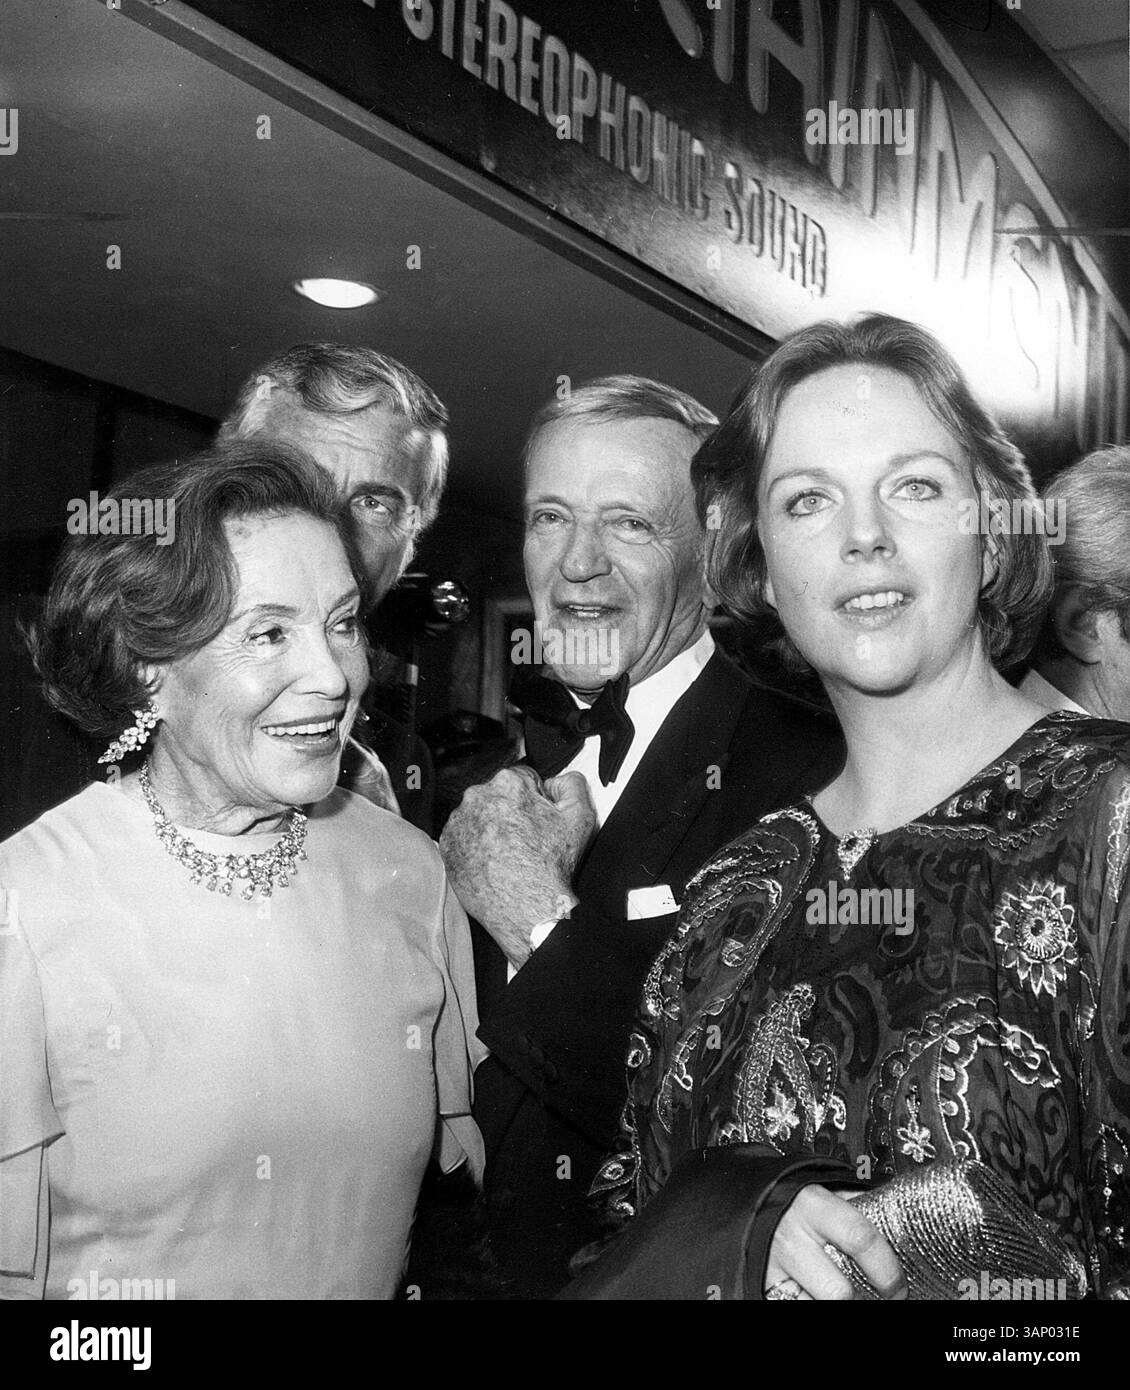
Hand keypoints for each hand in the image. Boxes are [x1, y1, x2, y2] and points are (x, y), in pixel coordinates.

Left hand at [438, 768, 595, 968]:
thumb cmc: (550, 866)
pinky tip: (492, 861)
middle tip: (525, 839)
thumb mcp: (579, 817)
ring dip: (490, 827)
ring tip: (508, 853)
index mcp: (508, 783)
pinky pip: (462, 837)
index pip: (522, 779)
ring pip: (479, 815)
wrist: (526, 907)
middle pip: (498, 795)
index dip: (535, 799)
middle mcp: (477, 796)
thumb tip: (557, 779)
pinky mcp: (446, 845)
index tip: (537, 819)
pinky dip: (475, 846)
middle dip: (511, 811)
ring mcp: (458, 822)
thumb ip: (572, 784)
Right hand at [764, 1185, 905, 1300]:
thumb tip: (899, 1219)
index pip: (860, 1238)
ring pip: (817, 1305)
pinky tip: (814, 1292)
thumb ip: (856, 1206)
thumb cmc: (795, 1199)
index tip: (897, 1288)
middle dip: (859, 1299)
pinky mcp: (762, 1285)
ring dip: (832, 1303)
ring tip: (840, 1291)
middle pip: (839, 1291)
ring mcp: (773, 1266)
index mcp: (814, 1206)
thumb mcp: (825, 1191)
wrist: (750, 1201)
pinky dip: (809, 1301)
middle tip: (871, 1296)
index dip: (886, 1270)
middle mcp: (791, 1237)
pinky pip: (794, 1305)